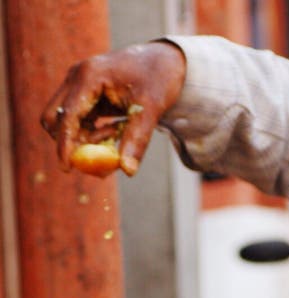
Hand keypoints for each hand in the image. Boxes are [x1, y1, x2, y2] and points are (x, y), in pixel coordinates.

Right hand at [41, 41, 185, 176]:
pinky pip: (76, 121)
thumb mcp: (151, 109)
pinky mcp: (83, 94)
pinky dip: (89, 134)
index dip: (65, 144)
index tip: (67, 168)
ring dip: (84, 139)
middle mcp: (76, 77)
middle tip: (98, 153)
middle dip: (70, 142)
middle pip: (53, 118)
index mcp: (89, 76)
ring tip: (115, 133)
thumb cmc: (157, 80)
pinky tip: (113, 130)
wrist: (161, 62)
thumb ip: (137, 139)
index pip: (67, 115)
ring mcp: (77, 85)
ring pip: (64, 122)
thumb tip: (127, 170)